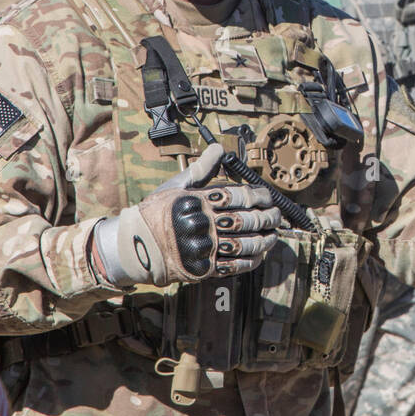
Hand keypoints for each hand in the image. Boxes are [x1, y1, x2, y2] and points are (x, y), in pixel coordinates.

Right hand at [92, 144, 280, 287]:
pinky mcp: (205, 268)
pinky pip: (236, 265)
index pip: (242, 196)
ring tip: (273, 236)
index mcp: (202, 201)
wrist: (137, 245)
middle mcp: (206, 224)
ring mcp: (206, 247)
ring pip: (248, 244)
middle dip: (269, 218)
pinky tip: (259, 254)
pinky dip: (252, 260)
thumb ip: (202, 169)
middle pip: (249, 220)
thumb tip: (219, 147)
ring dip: (266, 240)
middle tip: (277, 217)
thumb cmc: (158, 213)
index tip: (269, 198)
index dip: (261, 197)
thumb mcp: (177, 186)